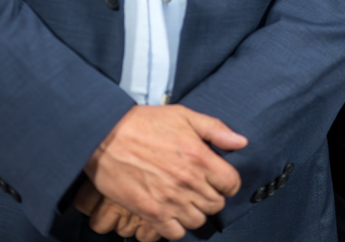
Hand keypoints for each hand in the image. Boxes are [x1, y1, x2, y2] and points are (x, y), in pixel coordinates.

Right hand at [83, 105, 246, 239]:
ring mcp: (170, 199)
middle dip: (211, 197)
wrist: (104, 136)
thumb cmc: (142, 123)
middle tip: (198, 188)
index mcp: (199, 157)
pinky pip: (175, 233)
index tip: (219, 180)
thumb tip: (240, 142)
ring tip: (184, 200)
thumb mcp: (182, 115)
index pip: (231, 183)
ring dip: (194, 212)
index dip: (227, 183)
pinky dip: (176, 227)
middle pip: (216, 205)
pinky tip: (170, 213)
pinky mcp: (151, 212)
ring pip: (198, 220)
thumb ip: (215, 129)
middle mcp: (188, 181)